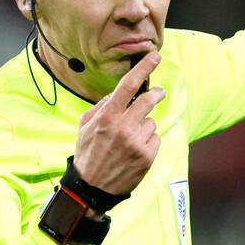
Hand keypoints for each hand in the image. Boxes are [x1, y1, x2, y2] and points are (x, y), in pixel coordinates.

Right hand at [73, 51, 165, 196]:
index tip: (155, 57)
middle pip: (148, 100)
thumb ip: (102, 106)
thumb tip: (117, 94)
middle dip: (156, 93)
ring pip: (151, 122)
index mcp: (107, 116)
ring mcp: (137, 143)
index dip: (144, 68)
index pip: (129, 85)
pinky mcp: (147, 156)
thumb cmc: (88, 153)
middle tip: (159, 92)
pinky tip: (135, 150)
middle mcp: (124, 127)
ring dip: (145, 125)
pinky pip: (155, 138)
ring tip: (131, 139)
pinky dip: (148, 141)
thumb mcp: (85, 125)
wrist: (91, 187)